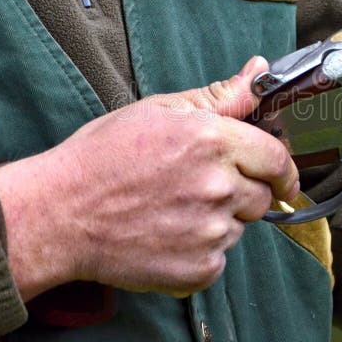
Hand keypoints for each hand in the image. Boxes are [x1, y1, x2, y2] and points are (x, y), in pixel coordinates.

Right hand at [0, 57, 298, 300]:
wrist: (60, 214)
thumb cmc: (102, 157)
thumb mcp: (159, 111)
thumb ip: (220, 96)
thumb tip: (261, 70)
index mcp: (212, 141)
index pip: (277, 158)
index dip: (282, 168)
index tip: (280, 176)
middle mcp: (218, 187)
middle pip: (262, 196)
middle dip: (242, 191)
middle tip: (198, 187)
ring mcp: (209, 233)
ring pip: (239, 227)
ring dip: (219, 220)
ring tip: (172, 209)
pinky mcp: (198, 270)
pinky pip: (219, 258)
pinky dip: (201, 250)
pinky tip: (166, 235)